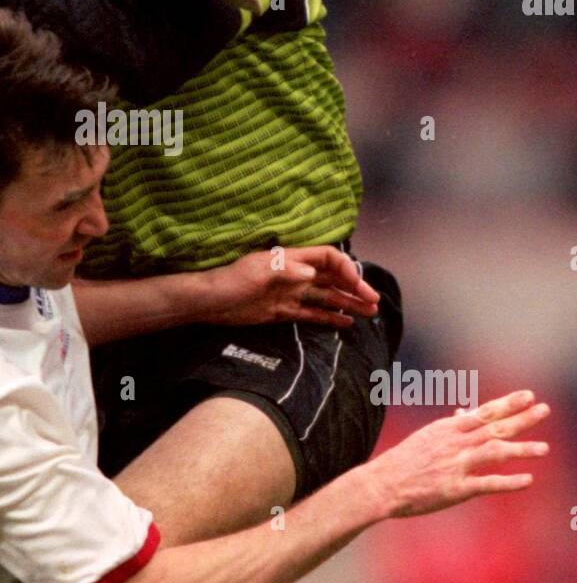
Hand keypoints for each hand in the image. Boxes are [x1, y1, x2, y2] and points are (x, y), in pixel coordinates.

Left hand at [201, 246, 379, 327]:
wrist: (208, 303)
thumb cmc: (230, 281)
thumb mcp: (256, 273)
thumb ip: (284, 272)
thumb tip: (312, 274)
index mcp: (291, 260)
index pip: (327, 259)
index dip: (345, 268)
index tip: (358, 285)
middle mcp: (294, 275)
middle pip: (331, 279)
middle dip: (353, 288)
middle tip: (374, 302)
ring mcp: (289, 294)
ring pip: (325, 297)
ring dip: (347, 303)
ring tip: (369, 313)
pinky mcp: (282, 312)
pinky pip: (311, 313)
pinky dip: (329, 318)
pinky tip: (345, 323)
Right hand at [363, 390, 550, 518]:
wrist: (382, 484)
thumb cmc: (404, 461)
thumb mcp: (426, 436)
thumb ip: (450, 426)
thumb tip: (464, 412)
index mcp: (448, 429)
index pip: (485, 412)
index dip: (508, 403)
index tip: (529, 395)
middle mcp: (455, 443)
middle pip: (495, 428)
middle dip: (522, 419)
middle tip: (545, 409)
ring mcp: (456, 465)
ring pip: (495, 452)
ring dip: (522, 449)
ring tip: (544, 448)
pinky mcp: (456, 489)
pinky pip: (488, 484)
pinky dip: (509, 482)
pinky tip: (528, 480)